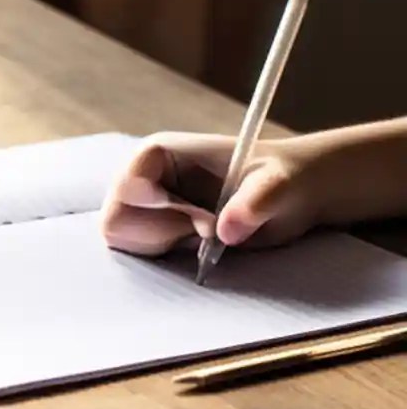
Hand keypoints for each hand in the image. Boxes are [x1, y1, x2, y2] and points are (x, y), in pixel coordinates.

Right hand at [100, 131, 320, 255]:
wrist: (292, 196)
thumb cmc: (285, 181)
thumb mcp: (280, 186)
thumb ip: (255, 202)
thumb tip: (226, 230)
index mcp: (158, 154)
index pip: (126, 189)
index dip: (158, 212)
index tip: (201, 221)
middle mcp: (140, 176)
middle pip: (115, 219)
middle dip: (161, 232)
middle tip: (205, 229)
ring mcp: (141, 203)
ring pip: (121, 238)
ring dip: (163, 244)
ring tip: (201, 233)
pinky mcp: (148, 226)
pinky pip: (134, 251)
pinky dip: (163, 255)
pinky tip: (193, 242)